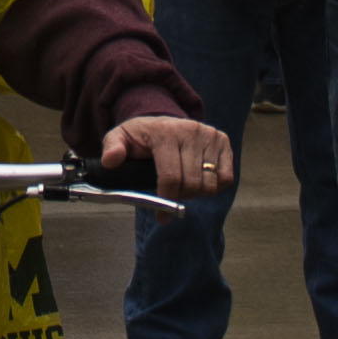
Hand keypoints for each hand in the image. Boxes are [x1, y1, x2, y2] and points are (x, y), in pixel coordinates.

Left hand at [99, 111, 235, 198]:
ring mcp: (209, 135)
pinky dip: (213, 187)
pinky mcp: (222, 140)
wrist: (163, 122)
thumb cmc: (141, 137)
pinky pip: (226, 178)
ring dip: (196, 193)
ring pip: (210, 184)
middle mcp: (190, 131)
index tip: (162, 216)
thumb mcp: (120, 138)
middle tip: (171, 198)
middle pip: (192, 183)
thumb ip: (112, 148)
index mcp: (164, 133)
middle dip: (180, 198)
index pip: (171, 177)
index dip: (167, 201)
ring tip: (183, 188)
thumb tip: (111, 161)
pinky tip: (198, 181)